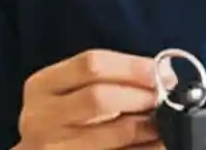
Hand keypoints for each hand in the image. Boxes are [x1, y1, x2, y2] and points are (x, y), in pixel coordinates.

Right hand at [13, 49, 173, 148]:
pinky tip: (156, 142)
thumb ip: (114, 76)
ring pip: (113, 133)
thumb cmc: (67, 115)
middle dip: (140, 96)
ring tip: (162, 121)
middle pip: (100, 98)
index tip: (159, 72)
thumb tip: (164, 73)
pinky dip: (145, 148)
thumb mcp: (75, 89)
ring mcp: (52, 147)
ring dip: (148, 126)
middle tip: (162, 98)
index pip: (91, 64)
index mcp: (42, 86)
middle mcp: (41, 117)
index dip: (132, 67)